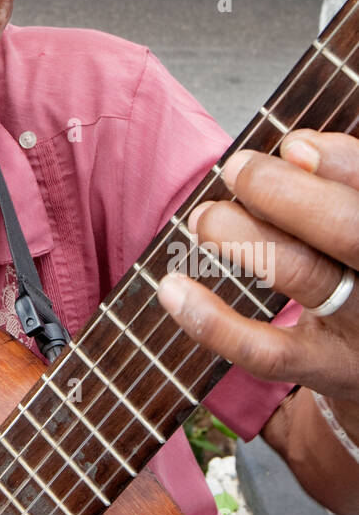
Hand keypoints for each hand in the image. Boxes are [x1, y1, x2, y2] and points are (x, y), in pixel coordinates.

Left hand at [157, 130, 358, 424]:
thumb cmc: (352, 258)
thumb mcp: (351, 214)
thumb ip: (336, 178)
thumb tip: (295, 150)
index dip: (340, 162)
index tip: (293, 145)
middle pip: (348, 231)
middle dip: (286, 194)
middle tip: (236, 170)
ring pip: (306, 276)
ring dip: (243, 236)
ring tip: (204, 217)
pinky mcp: (327, 370)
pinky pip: (267, 352)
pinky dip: (212, 322)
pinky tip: (173, 290)